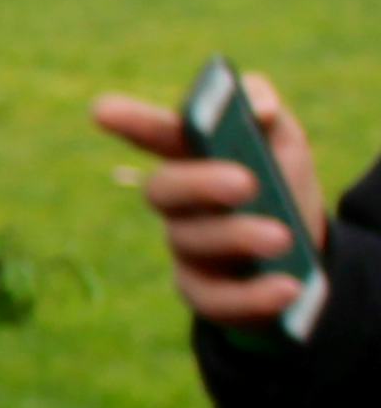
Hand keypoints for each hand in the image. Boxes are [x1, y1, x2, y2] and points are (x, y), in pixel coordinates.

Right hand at [91, 74, 331, 329]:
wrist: (304, 254)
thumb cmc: (282, 187)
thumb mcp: (282, 141)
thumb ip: (265, 108)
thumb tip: (258, 110)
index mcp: (194, 157)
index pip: (159, 134)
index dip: (131, 122)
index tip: (102, 110)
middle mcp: (180, 203)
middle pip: (164, 189)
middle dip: (200, 184)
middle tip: (245, 183)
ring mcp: (186, 249)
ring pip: (191, 241)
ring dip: (238, 237)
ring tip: (283, 239)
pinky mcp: (203, 294)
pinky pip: (213, 299)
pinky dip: (251, 296)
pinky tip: (286, 287)